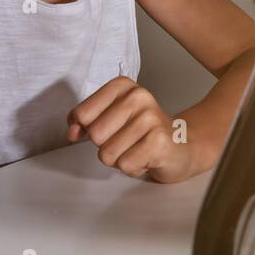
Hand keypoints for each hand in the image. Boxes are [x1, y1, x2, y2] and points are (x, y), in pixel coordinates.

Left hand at [67, 76, 191, 182]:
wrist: (183, 145)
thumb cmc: (142, 133)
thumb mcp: (111, 120)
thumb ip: (85, 122)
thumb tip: (71, 131)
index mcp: (122, 86)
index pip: (82, 113)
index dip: (85, 129)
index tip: (105, 129)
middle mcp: (138, 96)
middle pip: (95, 135)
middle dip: (106, 147)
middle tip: (127, 141)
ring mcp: (150, 118)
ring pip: (108, 154)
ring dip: (120, 159)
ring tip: (137, 149)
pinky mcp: (159, 141)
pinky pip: (125, 165)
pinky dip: (134, 168)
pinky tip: (147, 157)